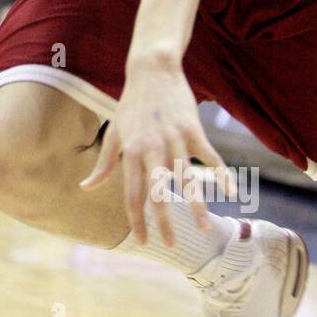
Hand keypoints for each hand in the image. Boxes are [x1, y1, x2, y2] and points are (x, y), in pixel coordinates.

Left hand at [80, 62, 234, 245]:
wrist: (152, 70)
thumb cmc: (130, 104)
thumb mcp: (114, 133)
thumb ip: (103, 164)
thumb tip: (85, 187)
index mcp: (131, 152)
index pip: (133, 194)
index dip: (138, 220)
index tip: (143, 241)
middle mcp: (152, 148)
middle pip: (159, 192)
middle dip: (165, 221)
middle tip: (171, 245)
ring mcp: (175, 139)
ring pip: (187, 179)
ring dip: (197, 206)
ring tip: (203, 229)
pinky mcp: (194, 130)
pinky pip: (210, 158)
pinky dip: (222, 175)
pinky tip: (232, 193)